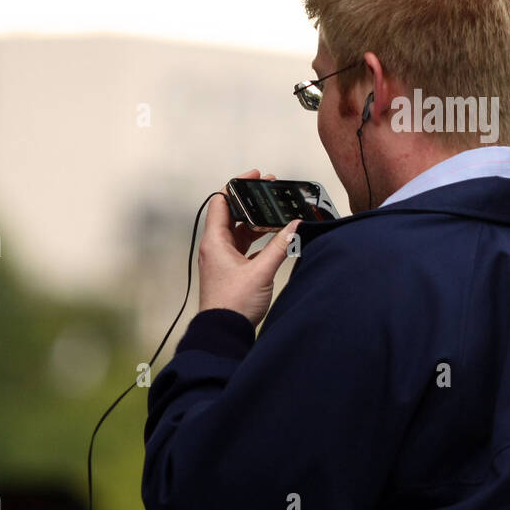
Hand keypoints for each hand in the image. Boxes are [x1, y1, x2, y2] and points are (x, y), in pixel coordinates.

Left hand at [198, 169, 300, 324]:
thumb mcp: (261, 272)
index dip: (238, 185)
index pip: (222, 201)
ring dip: (257, 221)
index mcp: (215, 241)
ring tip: (276, 211)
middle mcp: (216, 246)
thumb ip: (280, 246)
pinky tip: (275, 237)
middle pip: (232, 213)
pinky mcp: (231, 269)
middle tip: (271, 189)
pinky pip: (245, 246)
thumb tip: (294, 226)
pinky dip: (258, 239)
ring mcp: (222, 258)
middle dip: (252, 201)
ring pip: (240, 230)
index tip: (256, 176)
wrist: (223, 333)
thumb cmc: (234, 304)